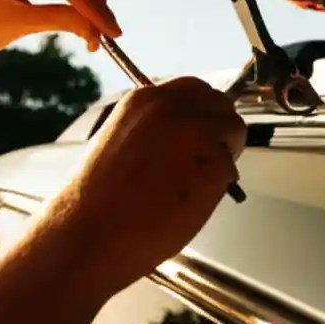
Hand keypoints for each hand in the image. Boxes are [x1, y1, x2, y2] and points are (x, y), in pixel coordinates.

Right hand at [46, 77, 245, 296]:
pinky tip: (191, 203)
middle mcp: (174, 107)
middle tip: (205, 161)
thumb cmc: (97, 202)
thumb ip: (156, 129)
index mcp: (145, 99)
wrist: (90, 233)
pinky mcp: (216, 163)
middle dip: (218, 130)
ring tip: (194, 185)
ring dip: (223, 155)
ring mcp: (198, 132)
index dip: (202, 114)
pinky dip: (220, 187)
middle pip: (220, 104)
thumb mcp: (122, 141)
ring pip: (234, 133)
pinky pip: (232, 169)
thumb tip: (186, 135)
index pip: (194, 90)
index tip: (200, 132)